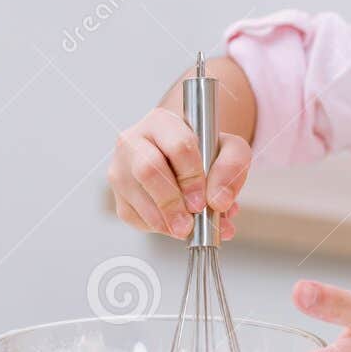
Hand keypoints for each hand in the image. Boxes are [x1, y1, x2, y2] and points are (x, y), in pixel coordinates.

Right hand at [108, 106, 250, 240]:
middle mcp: (133, 141)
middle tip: (190, 223)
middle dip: (172, 203)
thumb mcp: (229, 149)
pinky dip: (158, 227)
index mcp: (161, 122)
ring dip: (166, 222)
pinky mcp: (119, 195)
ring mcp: (120, 168)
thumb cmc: (204, 151)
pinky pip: (133, 216)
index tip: (203, 201)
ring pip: (137, 198)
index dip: (192, 177)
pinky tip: (174, 224)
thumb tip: (219, 201)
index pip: (177, 146)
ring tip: (189, 229)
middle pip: (147, 170)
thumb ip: (232, 167)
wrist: (183, 158)